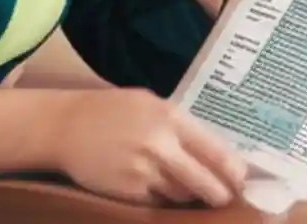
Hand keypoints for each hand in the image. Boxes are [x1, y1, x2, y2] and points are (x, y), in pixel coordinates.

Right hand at [50, 88, 246, 207]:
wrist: (64, 127)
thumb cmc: (111, 111)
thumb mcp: (149, 103)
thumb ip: (179, 125)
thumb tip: (212, 150)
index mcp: (170, 118)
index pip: (214, 150)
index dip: (233, 170)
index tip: (242, 179)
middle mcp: (160, 146)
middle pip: (204, 181)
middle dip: (219, 194)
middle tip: (227, 197)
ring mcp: (143, 172)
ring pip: (182, 195)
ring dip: (192, 196)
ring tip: (196, 193)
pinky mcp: (127, 192)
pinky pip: (158, 202)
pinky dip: (166, 201)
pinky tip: (165, 193)